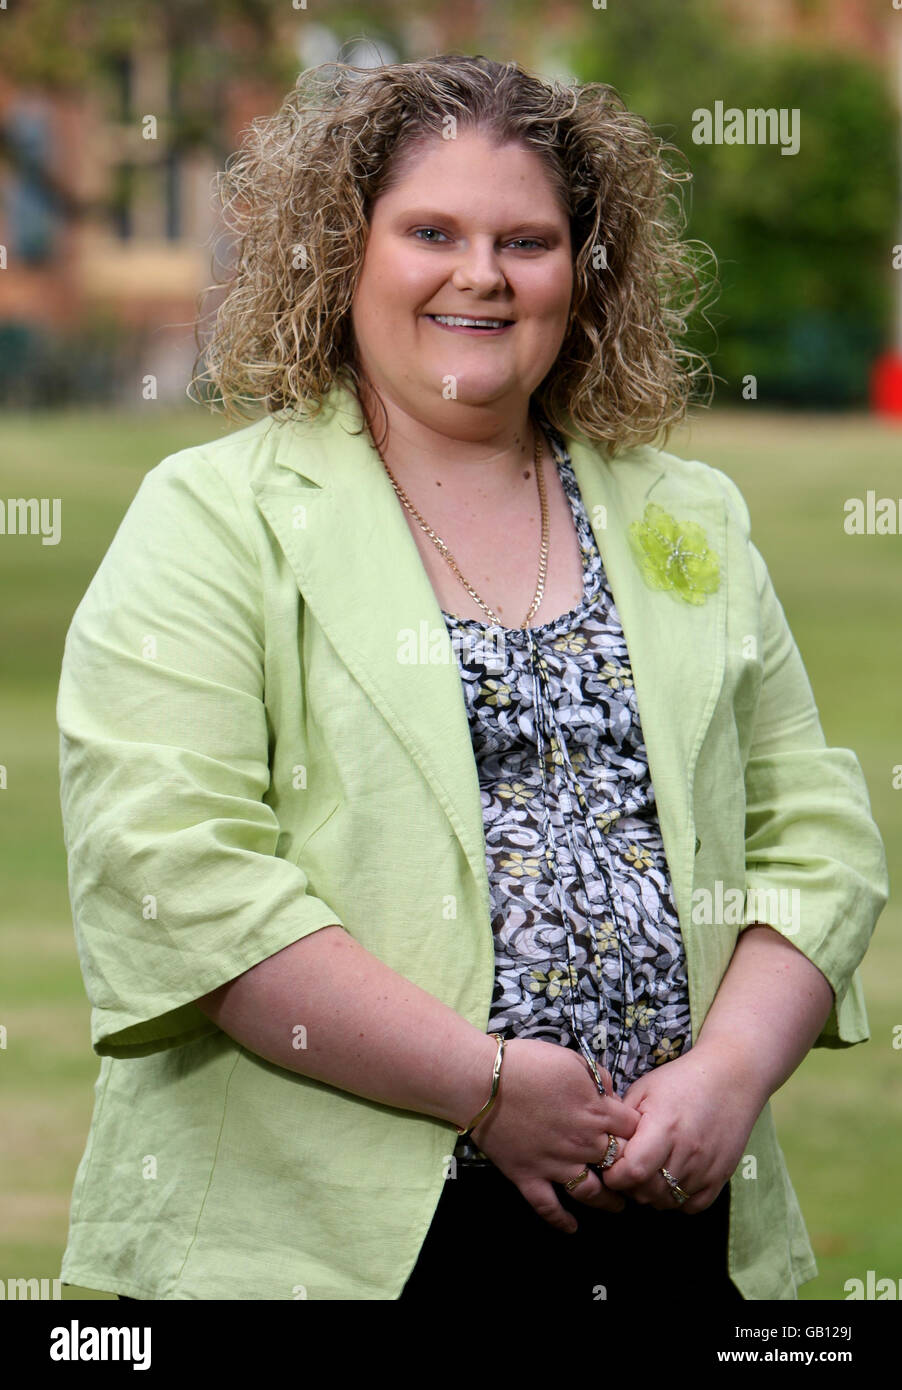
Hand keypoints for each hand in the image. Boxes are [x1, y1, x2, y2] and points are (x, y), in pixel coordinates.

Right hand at [469, 1039, 641, 1232]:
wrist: (482, 1082)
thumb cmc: (527, 1063)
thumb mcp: (572, 1059)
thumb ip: (598, 1077)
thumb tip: (611, 1094)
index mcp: (596, 1112)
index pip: (634, 1129)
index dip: (639, 1132)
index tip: (639, 1136)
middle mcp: (582, 1144)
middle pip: (620, 1165)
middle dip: (630, 1170)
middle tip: (636, 1177)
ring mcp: (555, 1164)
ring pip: (591, 1193)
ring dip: (608, 1202)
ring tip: (617, 1206)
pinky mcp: (528, 1177)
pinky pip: (548, 1207)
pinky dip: (561, 1220)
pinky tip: (572, 1228)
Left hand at [601, 1042, 768, 1213]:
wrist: (731, 1077)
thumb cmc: (681, 1079)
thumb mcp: (643, 1089)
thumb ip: (620, 1119)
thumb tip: (599, 1144)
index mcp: (664, 1127)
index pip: (632, 1171)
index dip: (615, 1175)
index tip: (610, 1166)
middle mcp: (687, 1151)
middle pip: (648, 1191)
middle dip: (629, 1186)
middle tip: (626, 1170)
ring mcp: (706, 1166)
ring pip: (668, 1201)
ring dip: (651, 1194)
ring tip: (648, 1173)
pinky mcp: (721, 1175)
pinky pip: (692, 1205)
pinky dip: (677, 1200)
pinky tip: (670, 1181)